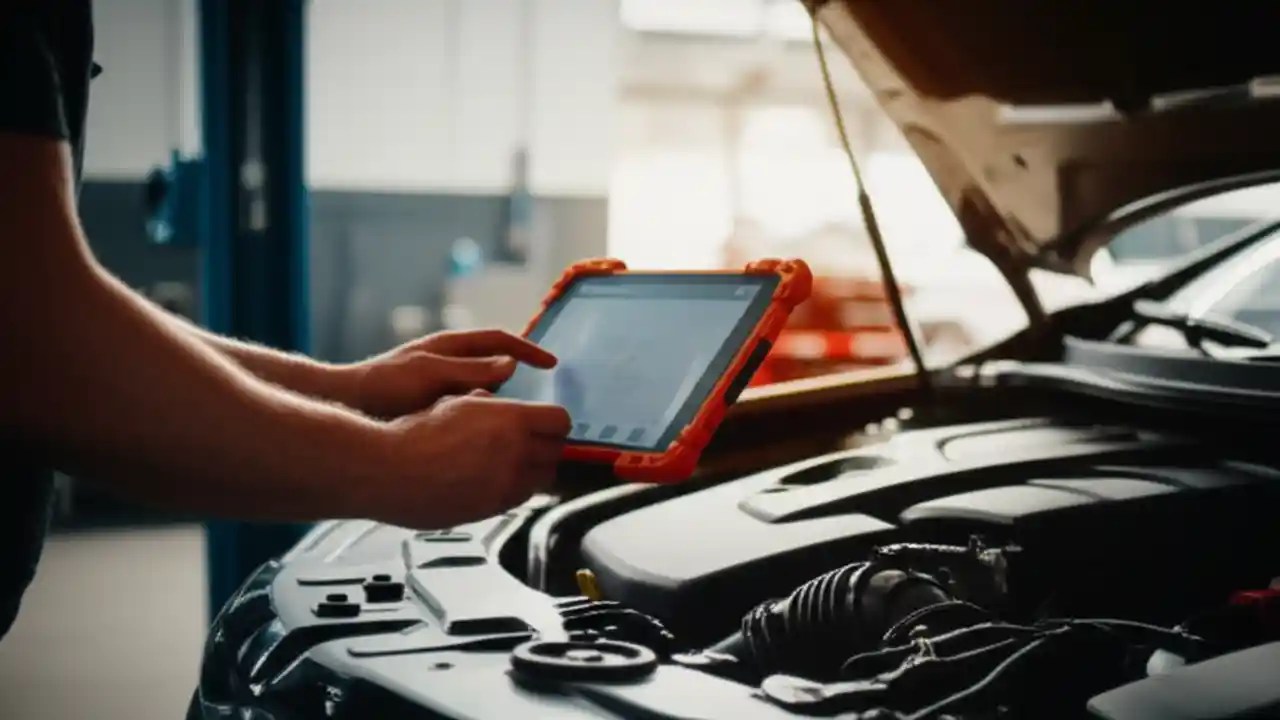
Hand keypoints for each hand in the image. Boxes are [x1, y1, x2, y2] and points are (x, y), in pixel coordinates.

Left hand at [350, 329, 556, 417]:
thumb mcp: (431, 374)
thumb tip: (510, 366)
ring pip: (484, 393)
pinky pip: (469, 411)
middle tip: (536, 406)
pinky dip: (481, 421)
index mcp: (451, 347)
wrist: (348, 407)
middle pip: (496, 367)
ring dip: (498, 407)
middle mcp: (451, 363)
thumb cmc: (384, 385)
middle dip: (518, 384)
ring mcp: (444, 384)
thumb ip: (470, 370)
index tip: (553, 365)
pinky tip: (484, 440)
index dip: (529, 351)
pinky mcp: (436, 407)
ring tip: (511, 428)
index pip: (501, 341)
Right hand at [370, 391, 571, 527]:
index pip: (560, 421)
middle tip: (532, 442)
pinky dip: (515, 489)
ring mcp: (506, 485)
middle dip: (548, 445)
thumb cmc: (416, 432)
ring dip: (534, 469)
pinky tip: (494, 480)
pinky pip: (519, 498)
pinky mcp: (492, 509)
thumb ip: (487, 406)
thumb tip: (500, 407)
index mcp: (511, 420)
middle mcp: (516, 453)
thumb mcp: (455, 402)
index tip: (545, 421)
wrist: (390, 471)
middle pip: (556, 452)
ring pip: (542, 479)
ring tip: (512, 462)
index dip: (553, 420)